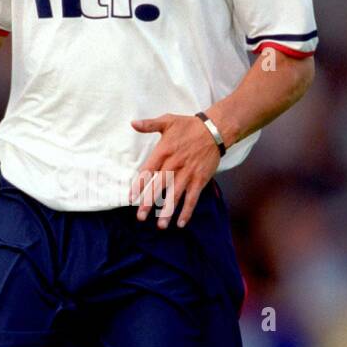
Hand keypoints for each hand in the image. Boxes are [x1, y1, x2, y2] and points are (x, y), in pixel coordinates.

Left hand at [129, 112, 220, 228]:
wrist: (214, 130)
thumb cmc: (189, 126)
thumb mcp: (168, 120)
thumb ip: (149, 124)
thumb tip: (133, 123)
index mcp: (164, 151)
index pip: (148, 171)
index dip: (139, 185)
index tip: (131, 198)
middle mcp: (174, 164)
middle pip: (159, 186)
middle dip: (149, 202)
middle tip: (140, 217)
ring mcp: (188, 173)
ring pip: (176, 195)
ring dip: (168, 211)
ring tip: (160, 226)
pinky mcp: (200, 179)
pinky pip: (193, 198)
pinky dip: (187, 211)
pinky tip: (181, 223)